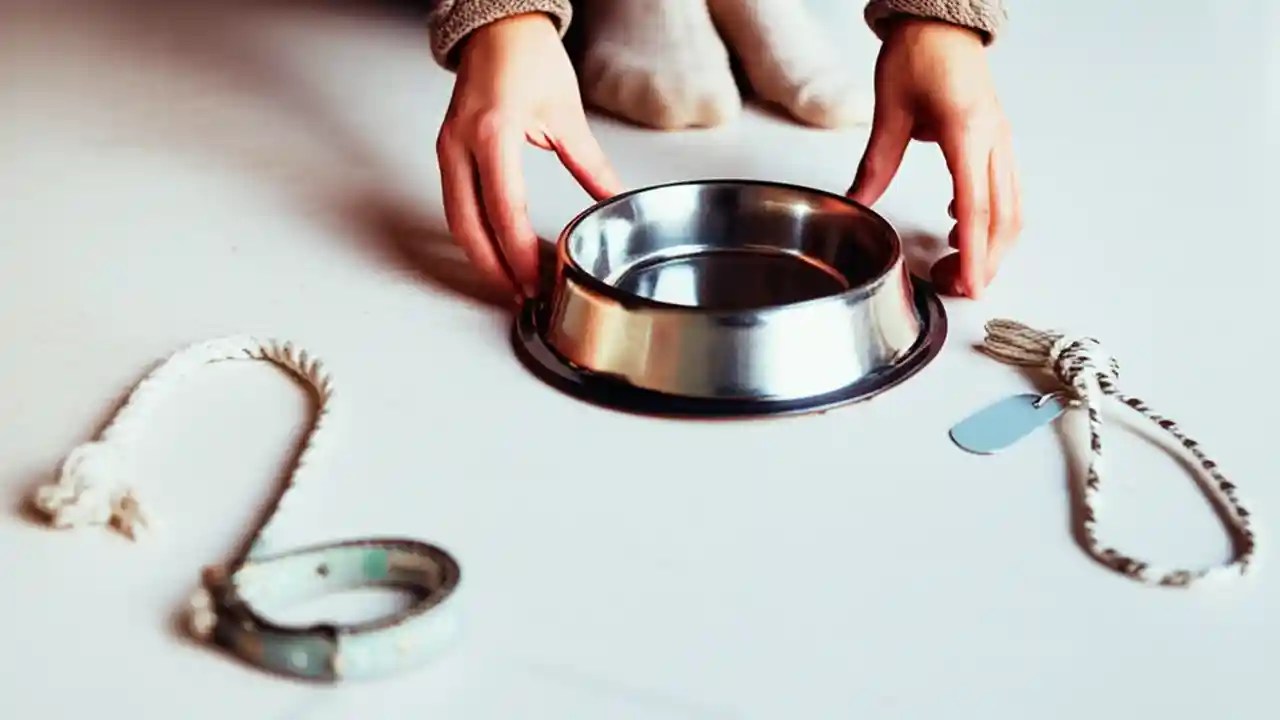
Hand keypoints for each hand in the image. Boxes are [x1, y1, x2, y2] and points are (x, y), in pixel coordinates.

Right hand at [438, 13, 621, 299]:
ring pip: (456, 220)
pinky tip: (497, 250)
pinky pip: (455, 203)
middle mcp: (461, 143)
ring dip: (482, 256)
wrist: (498, 27)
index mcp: (493, 132)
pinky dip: (475, 233)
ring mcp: (448, 148)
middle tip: (524, 294)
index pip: (504, 208)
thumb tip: (613, 201)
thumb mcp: (566, 113)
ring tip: (513, 281)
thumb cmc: (528, 57)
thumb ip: (589, 164)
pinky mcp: (447, 151)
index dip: (519, 251)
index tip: (537, 278)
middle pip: (469, 225)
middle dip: (496, 267)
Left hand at [848, 18, 1020, 297]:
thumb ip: (876, 163)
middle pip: (1003, 217)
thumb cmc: (919, 53)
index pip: (975, 207)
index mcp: (968, 133)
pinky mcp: (996, 141)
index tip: (970, 283)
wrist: (941, 21)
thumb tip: (857, 203)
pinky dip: (989, 218)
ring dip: (990, 243)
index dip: (973, 252)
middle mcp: (993, 140)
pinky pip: (1004, 190)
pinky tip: (958, 225)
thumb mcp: (889, 110)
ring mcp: (1000, 141)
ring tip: (956, 265)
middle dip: (985, 259)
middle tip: (955, 286)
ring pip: (1010, 207)